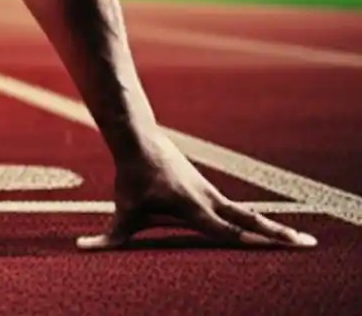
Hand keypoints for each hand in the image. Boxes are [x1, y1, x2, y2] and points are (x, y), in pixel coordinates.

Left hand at [79, 132, 316, 250]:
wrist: (138, 141)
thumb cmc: (132, 178)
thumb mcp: (122, 212)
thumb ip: (107, 237)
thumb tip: (81, 247)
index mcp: (194, 209)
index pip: (229, 231)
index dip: (254, 239)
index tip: (279, 245)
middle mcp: (209, 201)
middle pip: (250, 220)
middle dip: (278, 233)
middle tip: (308, 244)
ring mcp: (211, 194)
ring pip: (247, 213)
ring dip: (273, 226)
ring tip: (299, 239)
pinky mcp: (207, 189)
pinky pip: (236, 208)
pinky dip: (254, 218)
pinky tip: (269, 227)